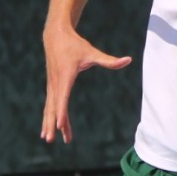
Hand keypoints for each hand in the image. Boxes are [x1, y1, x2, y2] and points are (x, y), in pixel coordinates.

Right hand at [40, 25, 132, 143]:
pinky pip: (50, 104)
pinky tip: (48, 127)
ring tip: (48, 139)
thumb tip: (128, 60)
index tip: (60, 125)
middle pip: (54, 107)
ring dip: (48, 123)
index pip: (63, 98)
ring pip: (49, 108)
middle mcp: (56, 83)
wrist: (55, 35)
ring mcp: (52, 85)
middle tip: (52, 140)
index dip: (62, 112)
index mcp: (65, 77)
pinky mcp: (51, 85)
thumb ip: (109, 60)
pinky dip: (48, 116)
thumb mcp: (92, 53)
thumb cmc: (75, 45)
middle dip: (53, 124)